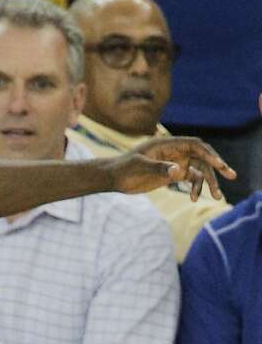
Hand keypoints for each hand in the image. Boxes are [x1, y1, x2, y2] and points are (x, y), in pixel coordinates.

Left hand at [112, 135, 234, 201]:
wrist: (113, 178)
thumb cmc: (123, 169)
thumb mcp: (140, 168)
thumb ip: (160, 169)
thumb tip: (179, 171)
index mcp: (169, 144)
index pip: (195, 145)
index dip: (209, 154)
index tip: (219, 165)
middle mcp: (175, 152)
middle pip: (202, 157)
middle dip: (217, 167)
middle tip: (231, 176)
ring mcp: (175, 163)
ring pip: (198, 170)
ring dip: (208, 182)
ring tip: (217, 196)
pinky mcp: (172, 174)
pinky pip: (190, 179)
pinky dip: (195, 188)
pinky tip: (194, 198)